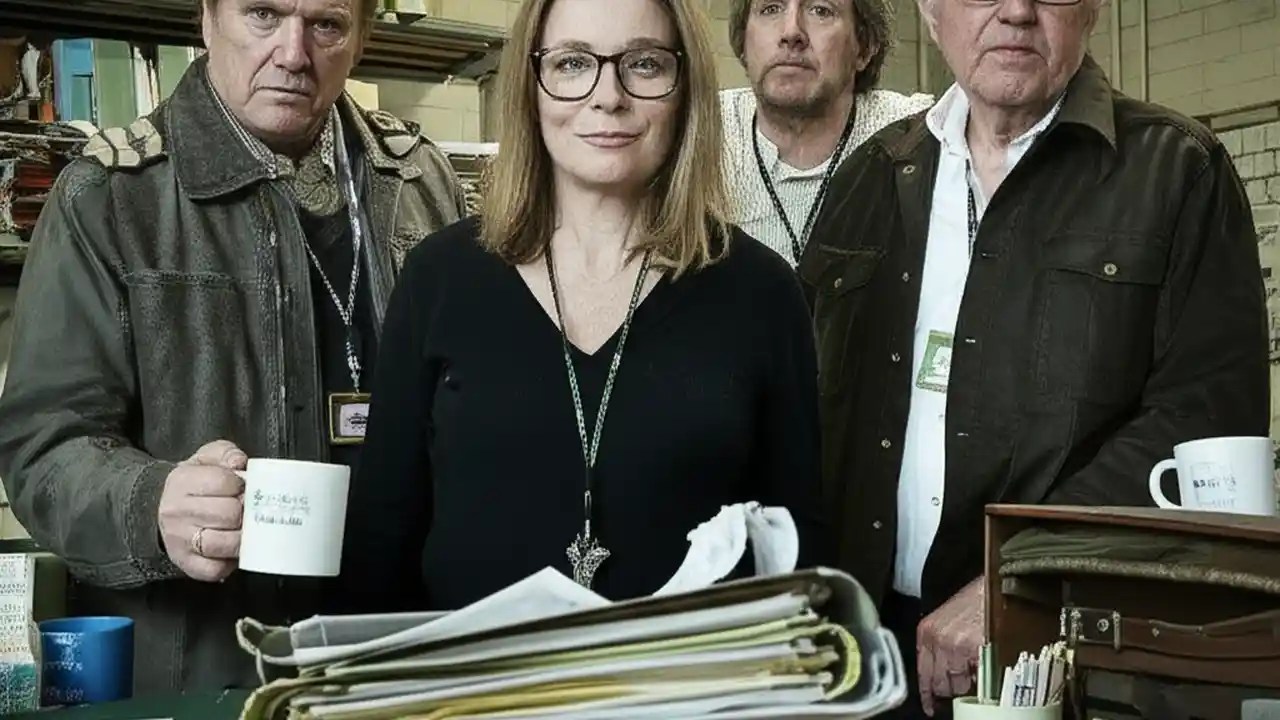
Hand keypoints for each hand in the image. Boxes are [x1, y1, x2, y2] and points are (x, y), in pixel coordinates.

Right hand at [158, 440, 246, 581]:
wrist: (160, 508)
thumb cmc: (194, 482)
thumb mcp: (205, 458)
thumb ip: (225, 453)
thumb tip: (240, 462)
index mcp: (183, 481)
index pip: (225, 482)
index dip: (242, 485)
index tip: (244, 488)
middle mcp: (177, 512)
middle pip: (229, 514)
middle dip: (246, 511)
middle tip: (248, 510)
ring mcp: (180, 540)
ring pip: (223, 544)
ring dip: (242, 538)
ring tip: (246, 530)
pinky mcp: (186, 564)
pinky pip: (215, 570)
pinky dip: (230, 563)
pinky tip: (232, 550)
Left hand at [917, 576, 984, 715]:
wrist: (998, 583)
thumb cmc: (977, 599)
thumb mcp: (948, 620)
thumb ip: (941, 645)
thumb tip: (945, 673)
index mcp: (927, 632)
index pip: (922, 672)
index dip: (927, 693)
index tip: (931, 706)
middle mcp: (936, 640)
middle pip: (939, 683)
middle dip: (950, 691)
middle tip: (962, 692)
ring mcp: (955, 646)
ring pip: (958, 684)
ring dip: (968, 687)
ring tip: (979, 677)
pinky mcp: (975, 649)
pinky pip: (977, 678)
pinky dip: (983, 680)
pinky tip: (988, 673)